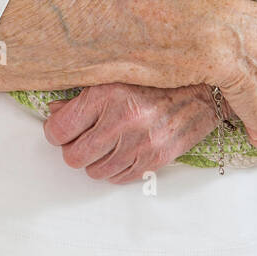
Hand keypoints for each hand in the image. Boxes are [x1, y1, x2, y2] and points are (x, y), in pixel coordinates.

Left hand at [43, 82, 220, 183]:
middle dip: (74, 147)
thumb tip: (55, 113)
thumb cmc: (157, 80)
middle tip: (84, 136)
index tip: (61, 127)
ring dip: (96, 159)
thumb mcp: (114, 76)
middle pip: (73, 157)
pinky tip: (124, 149)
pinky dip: (116, 168)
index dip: (56, 131)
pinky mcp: (155, 160)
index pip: (59, 130)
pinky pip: (118, 178)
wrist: (201, 89)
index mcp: (107, 95)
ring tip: (108, 141)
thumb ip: (81, 97)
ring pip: (94, 171)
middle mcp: (122, 121)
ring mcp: (140, 144)